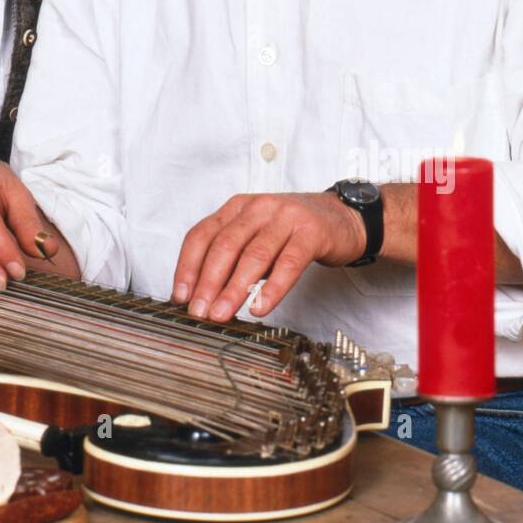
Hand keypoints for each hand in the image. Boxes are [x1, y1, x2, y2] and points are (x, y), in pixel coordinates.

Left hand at [172, 191, 367, 322]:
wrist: (343, 217)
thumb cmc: (292, 231)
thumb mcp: (255, 236)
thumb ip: (232, 257)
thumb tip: (202, 294)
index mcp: (237, 208)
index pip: (202, 235)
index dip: (187, 266)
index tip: (180, 295)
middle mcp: (258, 208)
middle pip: (225, 246)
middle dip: (207, 282)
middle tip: (199, 311)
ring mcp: (285, 218)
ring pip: (254, 256)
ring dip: (234, 289)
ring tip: (222, 314)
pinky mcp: (311, 233)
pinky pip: (289, 263)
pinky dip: (272, 288)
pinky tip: (260, 307)